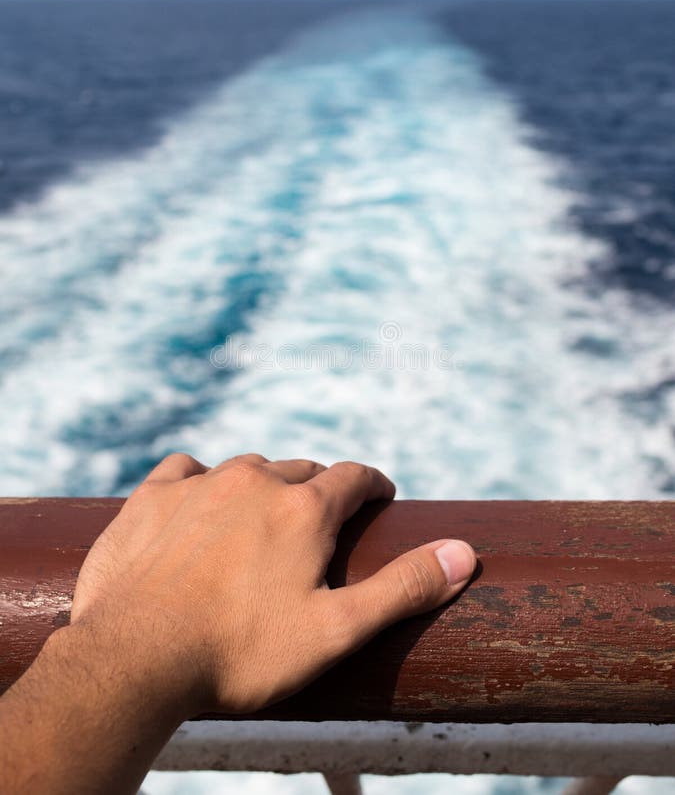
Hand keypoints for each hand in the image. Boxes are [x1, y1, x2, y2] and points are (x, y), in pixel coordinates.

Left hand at [71, 452, 476, 715]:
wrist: (134, 660)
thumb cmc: (240, 652)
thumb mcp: (335, 630)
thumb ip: (402, 587)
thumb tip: (464, 552)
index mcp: (304, 509)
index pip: (354, 476)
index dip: (373, 484)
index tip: (380, 495)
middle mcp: (255, 481)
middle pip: (301, 469)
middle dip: (319, 489)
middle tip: (321, 520)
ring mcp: (200, 484)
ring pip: (247, 467)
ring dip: (263, 485)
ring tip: (262, 516)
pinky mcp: (152, 496)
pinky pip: (186, 468)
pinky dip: (201, 479)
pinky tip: (199, 500)